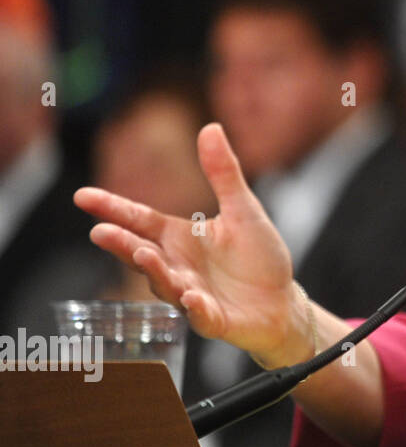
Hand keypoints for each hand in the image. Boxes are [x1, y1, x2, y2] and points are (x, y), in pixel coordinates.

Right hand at [74, 123, 303, 364]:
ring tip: (145, 255)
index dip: (113, 209)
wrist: (281, 302)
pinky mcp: (213, 319)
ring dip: (155, 271)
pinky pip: (200, 315)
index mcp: (181, 238)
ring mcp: (191, 295)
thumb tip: (211, 126)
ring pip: (165, 284)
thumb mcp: (244, 209)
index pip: (141, 220)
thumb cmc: (258, 257)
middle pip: (142, 253)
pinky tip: (192, 297)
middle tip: (100, 232)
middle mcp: (178, 266)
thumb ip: (224, 173)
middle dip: (121, 244)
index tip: (82, 197)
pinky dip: (195, 307)